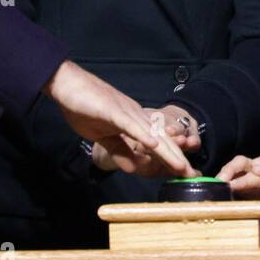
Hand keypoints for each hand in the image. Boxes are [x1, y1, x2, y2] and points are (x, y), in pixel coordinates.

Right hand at [43, 61, 196, 176]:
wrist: (67, 83)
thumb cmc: (83, 106)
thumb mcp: (102, 137)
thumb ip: (119, 150)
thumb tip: (134, 169)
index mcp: (133, 122)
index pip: (157, 144)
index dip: (172, 159)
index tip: (185, 174)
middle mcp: (136, 116)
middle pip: (161, 141)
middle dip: (177, 159)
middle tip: (193, 175)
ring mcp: (126, 112)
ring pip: (151, 135)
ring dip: (168, 151)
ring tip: (182, 167)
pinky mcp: (113, 111)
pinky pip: (131, 126)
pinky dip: (144, 136)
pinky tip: (155, 146)